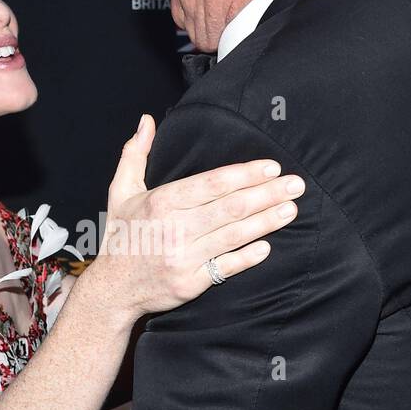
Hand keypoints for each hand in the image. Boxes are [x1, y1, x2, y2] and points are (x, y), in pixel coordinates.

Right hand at [93, 113, 304, 320]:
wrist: (113, 289)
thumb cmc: (122, 236)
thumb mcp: (121, 192)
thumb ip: (135, 154)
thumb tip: (147, 120)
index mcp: (161, 202)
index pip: (212, 183)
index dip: (245, 174)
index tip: (272, 167)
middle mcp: (174, 229)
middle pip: (230, 208)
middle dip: (267, 194)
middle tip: (297, 184)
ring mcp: (184, 258)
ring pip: (233, 236)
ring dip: (267, 222)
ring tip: (291, 209)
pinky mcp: (190, 284)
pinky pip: (226, 268)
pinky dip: (248, 257)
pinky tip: (267, 246)